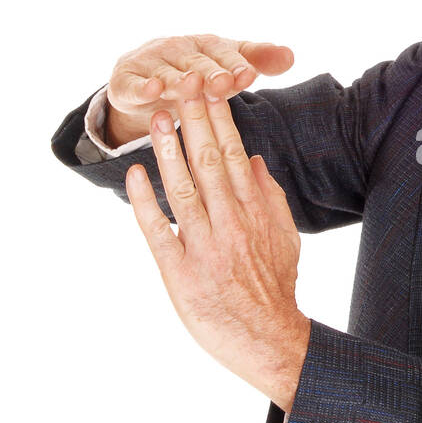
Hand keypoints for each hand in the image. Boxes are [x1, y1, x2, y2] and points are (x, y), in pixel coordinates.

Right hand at [105, 33, 294, 145]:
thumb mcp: (226, 65)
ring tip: (192, 85)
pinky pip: (134, 85)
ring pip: (168, 74)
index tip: (250, 74)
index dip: (236, 63)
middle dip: (212, 72)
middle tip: (225, 82)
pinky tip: (153, 90)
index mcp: (206, 46)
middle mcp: (178, 49)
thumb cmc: (196, 72)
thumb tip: (291, 55)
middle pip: (198, 63)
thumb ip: (256, 59)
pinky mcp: (126, 79)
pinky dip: (142, 88)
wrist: (144, 81)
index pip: (224, 53)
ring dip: (180, 80)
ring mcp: (150, 63)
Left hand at [124, 87, 310, 410]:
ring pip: (183, 189)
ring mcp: (204, 248)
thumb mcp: (286, 238)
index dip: (219, 117)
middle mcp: (231, 224)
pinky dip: (145, 202)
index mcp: (255, 212)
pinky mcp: (180, 275)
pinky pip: (158, 232)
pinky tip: (135, 174)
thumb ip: (269, 197)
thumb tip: (253, 159)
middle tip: (183, 82)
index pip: (233, 153)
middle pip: (209, 161)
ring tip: (156, 117)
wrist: (270, 340)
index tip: (208, 85)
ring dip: (168, 150)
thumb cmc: (275, 289)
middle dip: (194, 118)